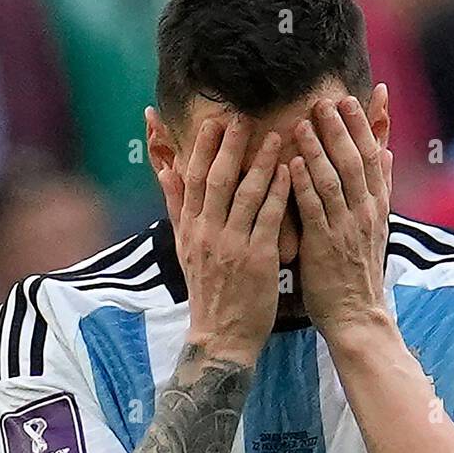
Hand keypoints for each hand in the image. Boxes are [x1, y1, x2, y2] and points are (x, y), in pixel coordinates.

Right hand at [158, 117, 289, 365]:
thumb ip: (176, 206)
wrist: (221, 337)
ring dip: (260, 162)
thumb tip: (164, 169)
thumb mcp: (183, 248)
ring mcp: (232, 246)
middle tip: (243, 116)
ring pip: (245, 195)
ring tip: (276, 135)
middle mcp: (207, 233)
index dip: (202, 147)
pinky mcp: (257, 260)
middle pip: (216, 180)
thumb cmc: (208, 291)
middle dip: (229, 145)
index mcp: (190, 228)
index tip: (214, 120)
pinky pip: (269, 219)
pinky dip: (279, 193)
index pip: (192, 178)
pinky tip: (289, 172)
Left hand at [289, 96, 392, 344]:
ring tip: (305, 121)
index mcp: (377, 207)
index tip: (353, 97)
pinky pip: (314, 208)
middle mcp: (365, 213)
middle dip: (341, 128)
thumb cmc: (358, 272)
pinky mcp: (324, 246)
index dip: (365, 125)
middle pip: (356, 160)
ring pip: (334, 180)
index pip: (374, 156)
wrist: (356, 316)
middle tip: (325, 99)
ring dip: (319, 148)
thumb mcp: (377, 227)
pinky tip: (291, 162)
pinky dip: (303, 183)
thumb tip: (388, 153)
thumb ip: (380, 188)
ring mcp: (346, 229)